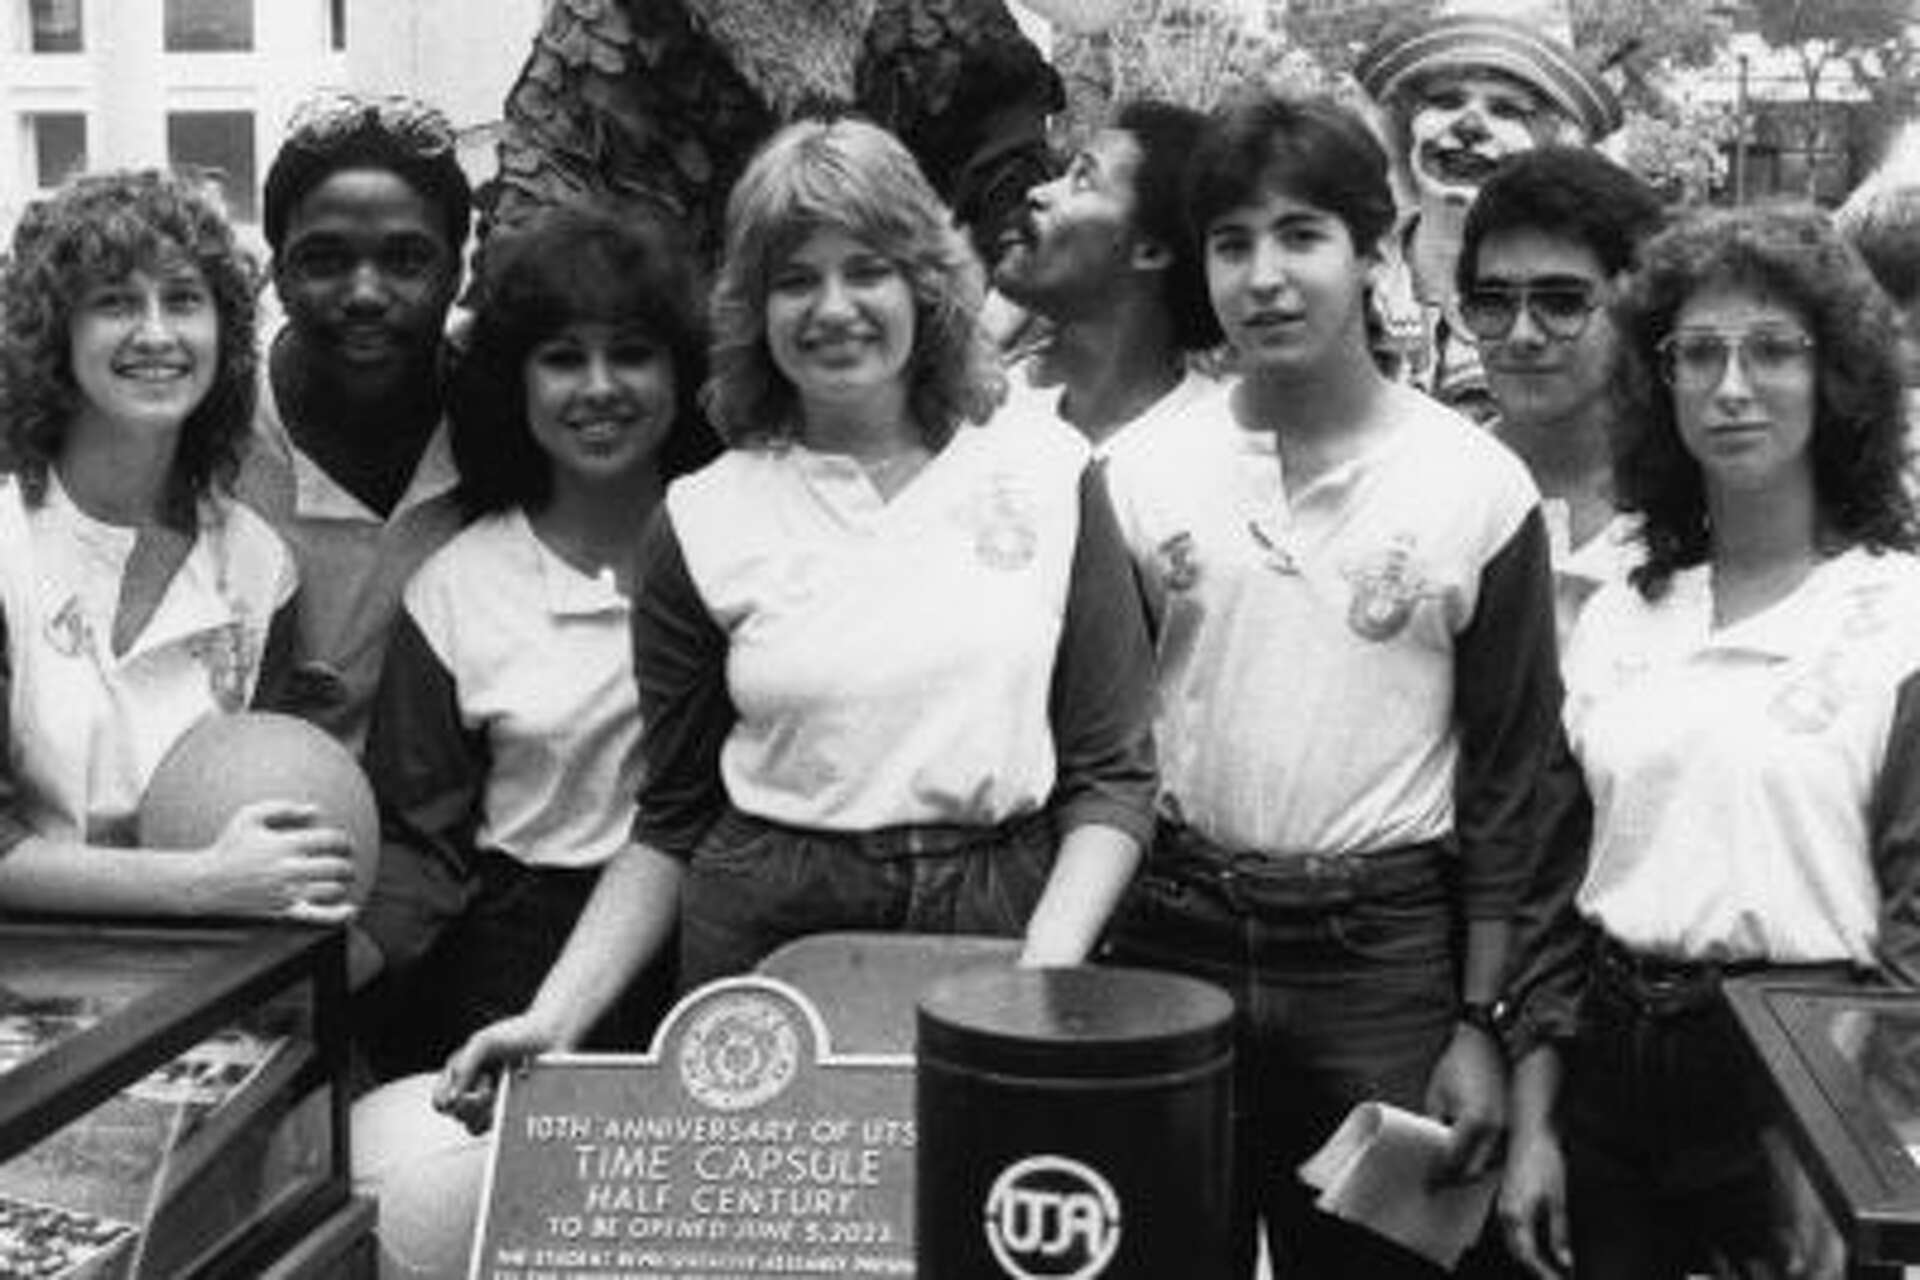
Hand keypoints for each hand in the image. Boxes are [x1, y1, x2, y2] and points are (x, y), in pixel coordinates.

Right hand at [196, 801, 356, 923]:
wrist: (204, 882)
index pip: (331, 840)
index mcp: (286, 844)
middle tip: (344, 861)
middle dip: (347, 862)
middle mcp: (290, 869)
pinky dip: (340, 914)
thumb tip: (315, 810)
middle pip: (337, 866)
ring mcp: (288, 893)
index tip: (343, 843)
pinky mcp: (284, 913)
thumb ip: (283, 808)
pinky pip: (321, 917)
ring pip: (333, 889)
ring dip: (342, 882)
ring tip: (339, 879)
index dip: (344, 840)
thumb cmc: (229, 846)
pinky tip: (351, 908)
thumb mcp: (249, 816)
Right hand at [436, 1013, 559, 1134]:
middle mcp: (473, 1092)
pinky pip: (500, 1129)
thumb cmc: (516, 1034)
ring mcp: (493, 1103)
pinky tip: (516, 1100)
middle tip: (489, 1088)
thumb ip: (464, 1066)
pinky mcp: (512, 1111)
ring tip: (503, 1093)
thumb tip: (451, 1101)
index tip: (464, 1091)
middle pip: (459, 1117)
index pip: (440, 1102)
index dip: (447, 1102)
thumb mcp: (485, 1042)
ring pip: (476, 1127)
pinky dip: (503, 1120)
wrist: (551, 1037)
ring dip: (486, 1114)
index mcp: (461, 1075)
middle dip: (472, 1105)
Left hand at [1426, 1022, 1507, 1184]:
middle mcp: (1497, 1131)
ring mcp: (1509, 1130)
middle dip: (1454, 1180)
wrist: (1489, 1041)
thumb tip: (1431, 1153)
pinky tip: (1469, 1160)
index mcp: (1476, 1123)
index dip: (1439, 1176)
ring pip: (1488, 1166)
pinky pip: (1497, 1153)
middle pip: (1474, 1172)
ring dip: (1470, 1172)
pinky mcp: (1513, 1125)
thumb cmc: (1458, 1063)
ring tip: (1449, 1175)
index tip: (1426, 1183)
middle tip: (1435, 1184)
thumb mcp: (1437, 1094)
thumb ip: (1435, 1126)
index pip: (1455, 1163)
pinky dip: (1483, 1160)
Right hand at [1499, 1126, 1570, 1277]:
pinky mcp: (1505, 1199)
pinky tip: (1534, 1244)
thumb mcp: (1558, 1200)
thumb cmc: (1545, 1161)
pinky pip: (1510, 1229)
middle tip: (1553, 1278)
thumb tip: (1564, 1261)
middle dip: (1535, 1270)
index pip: (1528, 1257)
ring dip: (1528, 1258)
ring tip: (1546, 1268)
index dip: (1543, 1274)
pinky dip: (1522, 1243)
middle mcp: (1505, 1214)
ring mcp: (1503, 1206)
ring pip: (1512, 1242)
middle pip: (1517, 1253)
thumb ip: (1559, 1234)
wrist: (1530, 1131)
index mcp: (1517, 1216)